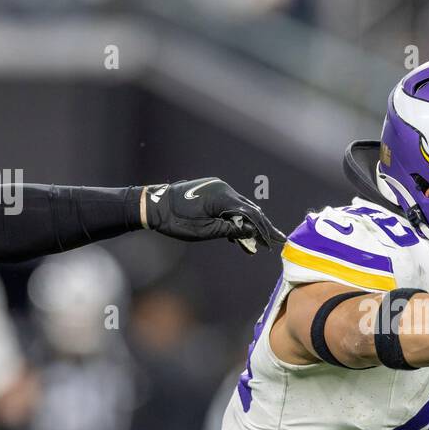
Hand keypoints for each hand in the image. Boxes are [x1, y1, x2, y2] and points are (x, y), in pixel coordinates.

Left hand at [144, 178, 286, 253]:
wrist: (153, 206)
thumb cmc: (176, 221)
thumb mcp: (205, 231)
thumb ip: (230, 230)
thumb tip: (251, 232)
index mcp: (223, 197)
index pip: (250, 214)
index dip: (264, 229)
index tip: (275, 241)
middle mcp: (222, 188)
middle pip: (248, 208)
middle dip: (260, 226)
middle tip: (273, 241)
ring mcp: (216, 188)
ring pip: (239, 207)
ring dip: (247, 223)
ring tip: (257, 241)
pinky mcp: (210, 191)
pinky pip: (228, 205)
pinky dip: (235, 218)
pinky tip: (239, 233)